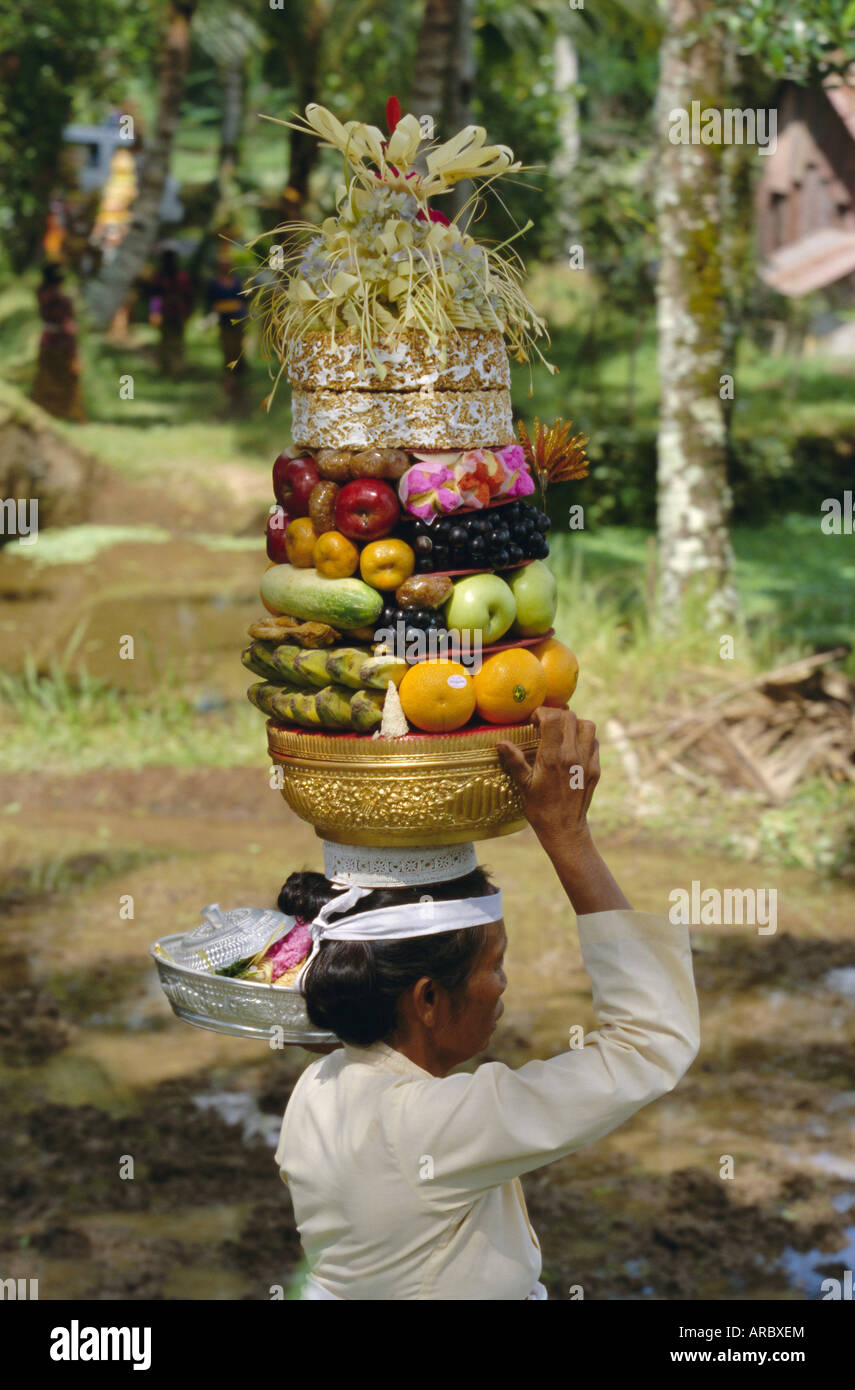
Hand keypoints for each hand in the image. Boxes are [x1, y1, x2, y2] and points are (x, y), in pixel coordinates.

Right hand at [496, 707, 599, 849]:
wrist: (564, 829)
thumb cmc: (540, 808)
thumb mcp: (523, 784)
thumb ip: (514, 760)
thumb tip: (500, 742)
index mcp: (553, 758)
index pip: (553, 719)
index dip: (542, 713)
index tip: (534, 721)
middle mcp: (573, 756)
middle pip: (570, 717)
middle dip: (556, 715)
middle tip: (545, 724)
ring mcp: (587, 761)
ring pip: (588, 725)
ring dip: (574, 723)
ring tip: (561, 732)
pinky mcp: (595, 768)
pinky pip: (594, 742)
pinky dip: (584, 737)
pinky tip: (572, 746)